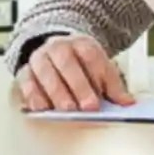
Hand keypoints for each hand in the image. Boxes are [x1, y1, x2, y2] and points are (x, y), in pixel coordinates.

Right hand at [17, 34, 134, 111]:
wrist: (56, 51)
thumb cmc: (81, 66)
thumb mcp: (101, 69)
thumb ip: (113, 86)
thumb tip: (128, 103)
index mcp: (81, 44)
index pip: (90, 55)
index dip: (97, 76)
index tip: (102, 97)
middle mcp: (59, 47)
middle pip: (67, 63)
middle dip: (78, 86)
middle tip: (87, 107)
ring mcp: (40, 58)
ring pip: (45, 72)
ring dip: (56, 93)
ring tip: (66, 110)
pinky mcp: (25, 71)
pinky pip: (26, 82)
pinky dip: (33, 96)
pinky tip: (42, 109)